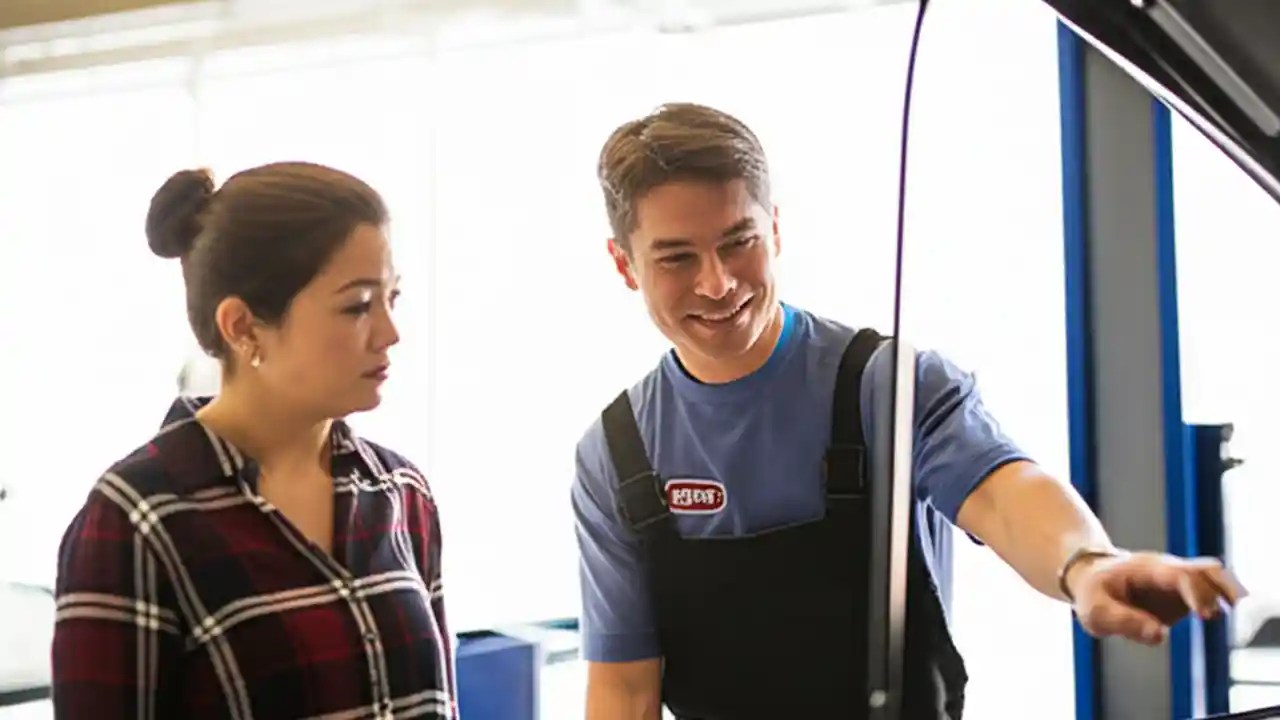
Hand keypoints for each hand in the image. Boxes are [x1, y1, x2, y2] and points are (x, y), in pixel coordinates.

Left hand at [1068, 551, 1246, 644]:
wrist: (1092, 578)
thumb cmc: (1093, 593)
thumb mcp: (1096, 611)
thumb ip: (1124, 622)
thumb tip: (1160, 635)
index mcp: (1148, 570)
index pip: (1182, 575)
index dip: (1199, 592)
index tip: (1205, 615)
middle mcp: (1170, 572)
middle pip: (1209, 570)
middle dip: (1223, 591)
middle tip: (1218, 617)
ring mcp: (1179, 583)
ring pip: (1216, 579)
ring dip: (1228, 597)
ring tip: (1229, 619)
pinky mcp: (1185, 596)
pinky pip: (1213, 594)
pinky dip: (1223, 606)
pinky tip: (1222, 623)